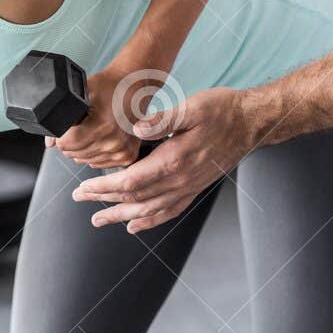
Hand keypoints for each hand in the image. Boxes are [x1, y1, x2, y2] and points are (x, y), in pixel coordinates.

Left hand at [49, 67, 143, 169]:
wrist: (133, 86)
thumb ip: (61, 116)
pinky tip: (100, 137)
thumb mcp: (81, 92)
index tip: (70, 124)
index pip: (66, 144)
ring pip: (85, 160)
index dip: (62, 134)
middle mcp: (115, 142)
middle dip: (72, 141)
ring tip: (92, 129)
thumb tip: (49, 143)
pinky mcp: (127, 156)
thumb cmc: (108, 86)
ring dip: (83, 148)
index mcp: (104, 126)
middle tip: (82, 124)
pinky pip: (99, 163)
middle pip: (75, 154)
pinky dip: (95, 153)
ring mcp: (122, 151)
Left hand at [71, 87, 259, 232]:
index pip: (129, 181)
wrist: (252, 123)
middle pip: (134, 198)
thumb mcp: (192, 107)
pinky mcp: (195, 188)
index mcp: (173, 161)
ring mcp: (188, 188)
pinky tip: (136, 225)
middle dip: (104, 201)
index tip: (82, 188)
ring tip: (100, 220)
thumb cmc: (222, 110)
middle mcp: (180, 181)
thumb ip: (163, 119)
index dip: (103, 187)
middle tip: (80, 200)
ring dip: (121, 215)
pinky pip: (169, 211)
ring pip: (149, 210)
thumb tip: (137, 129)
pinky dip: (150, 221)